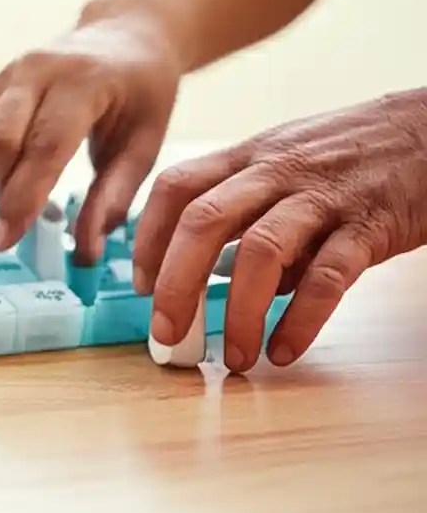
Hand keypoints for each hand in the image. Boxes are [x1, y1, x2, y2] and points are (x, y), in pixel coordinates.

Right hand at [0, 17, 181, 261]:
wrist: (125, 34)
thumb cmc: (142, 92)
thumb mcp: (146, 145)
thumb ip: (113, 199)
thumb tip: (84, 253)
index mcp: (83, 82)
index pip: (42, 147)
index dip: (20, 199)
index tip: (4, 242)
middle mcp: (35, 72)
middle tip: (26, 226)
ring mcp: (6, 77)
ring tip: (27, 200)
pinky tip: (17, 180)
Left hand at [134, 89, 426, 371]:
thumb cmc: (356, 154)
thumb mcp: (290, 164)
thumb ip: (250, 212)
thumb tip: (218, 278)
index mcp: (250, 157)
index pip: (176, 187)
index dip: (148, 237)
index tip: (141, 285)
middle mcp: (278, 171)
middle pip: (203, 220)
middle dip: (175, 283)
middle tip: (165, 335)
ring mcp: (324, 196)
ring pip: (260, 251)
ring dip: (237, 311)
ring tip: (232, 358)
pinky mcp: (372, 225)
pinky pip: (328, 277)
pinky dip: (301, 320)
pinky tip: (284, 351)